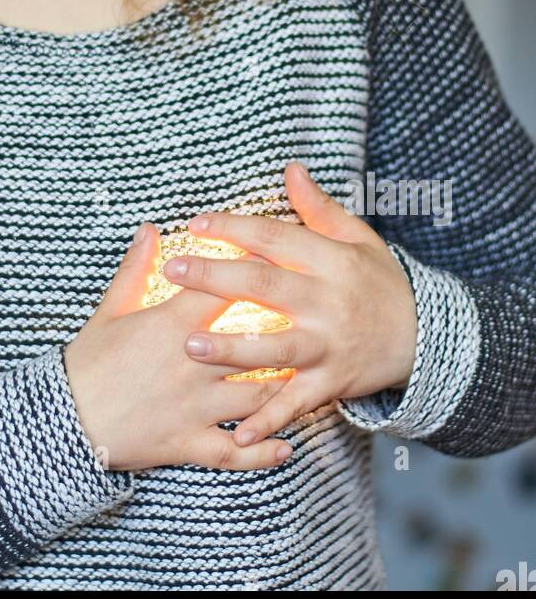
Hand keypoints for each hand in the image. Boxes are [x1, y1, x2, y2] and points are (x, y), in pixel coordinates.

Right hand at [64, 222, 296, 471]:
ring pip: (258, 395)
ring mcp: (197, 406)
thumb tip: (150, 230)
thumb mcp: (111, 308)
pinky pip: (236, 453)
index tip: (280, 262)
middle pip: (256, 340)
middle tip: (311, 318)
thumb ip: (136, 268)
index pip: (228, 288)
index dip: (257, 271)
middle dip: (286, 328)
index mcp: (174, 323)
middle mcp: (194, 362)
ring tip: (308, 376)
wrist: (65, 419)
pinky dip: (263, 451)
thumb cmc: (88, 360)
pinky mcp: (191, 442)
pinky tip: (286, 446)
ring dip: (286, 386)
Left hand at [161, 161, 417, 446]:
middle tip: (174, 269)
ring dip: (231, 349)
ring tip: (189, 344)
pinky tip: (236, 430)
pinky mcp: (331, 384)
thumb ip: (319, 208)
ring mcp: (328, 346)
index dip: (236, 229)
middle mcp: (328, 303)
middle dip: (217, 279)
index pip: (276, 239)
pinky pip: (295, 403)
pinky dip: (267, 419)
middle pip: (267, 288)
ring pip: (275, 348)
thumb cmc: (380, 282)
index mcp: (331, 261)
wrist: (424, 339)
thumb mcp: (357, 238)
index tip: (196, 224)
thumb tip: (290, 169)